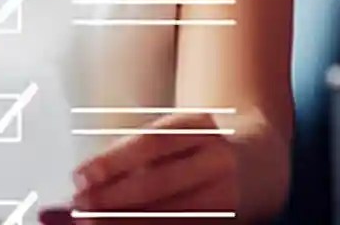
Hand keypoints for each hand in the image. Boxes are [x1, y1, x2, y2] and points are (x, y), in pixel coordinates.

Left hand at [60, 112, 240, 220]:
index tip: (81, 176)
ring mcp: (228, 192)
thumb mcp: (173, 134)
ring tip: (95, 223)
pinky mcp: (231, 221)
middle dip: (114, 198)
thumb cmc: (196, 146)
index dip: (113, 160)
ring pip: (172, 213)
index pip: (152, 142)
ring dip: (128, 221)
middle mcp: (218, 157)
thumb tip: (84, 178)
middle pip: (159, 181)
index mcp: (200, 124)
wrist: (259, 161)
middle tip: (81, 206)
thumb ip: (131, 152)